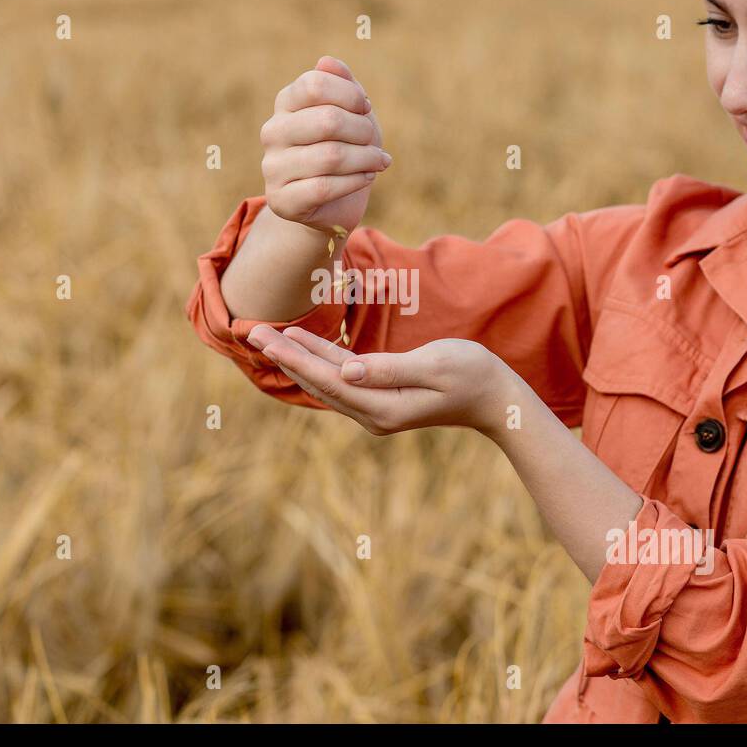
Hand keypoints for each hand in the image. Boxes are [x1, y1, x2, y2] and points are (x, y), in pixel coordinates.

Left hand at [244, 324, 511, 436]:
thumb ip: (388, 369)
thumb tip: (346, 371)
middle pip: (318, 382)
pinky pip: (340, 381)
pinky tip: (300, 347)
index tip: (266, 338)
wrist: (496, 399)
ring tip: (266, 336)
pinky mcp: (380, 402)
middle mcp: (372, 414)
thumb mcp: (433, 365)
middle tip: (250, 331)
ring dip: (295, 358)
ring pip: (325, 382)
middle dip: (284, 356)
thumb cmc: (472, 374)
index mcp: (383, 406)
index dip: (295, 356)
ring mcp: (375, 411)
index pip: (328, 379)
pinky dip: (317, 362)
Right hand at [259, 55, 390, 235]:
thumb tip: (327, 61)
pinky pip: (324, 187)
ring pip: (331, 156)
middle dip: (363, 130)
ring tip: (378, 161)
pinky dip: (355, 181)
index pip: (315, 84)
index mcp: (285, 103)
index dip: (350, 95)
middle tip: (373, 141)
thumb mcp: (351, 113)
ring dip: (366, 159)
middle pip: (328, 120)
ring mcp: (273, 167)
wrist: (331, 203)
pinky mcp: (281, 201)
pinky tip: (367, 177)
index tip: (364, 108)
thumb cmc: (344, 149)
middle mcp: (273, 132)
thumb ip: (342, 84)